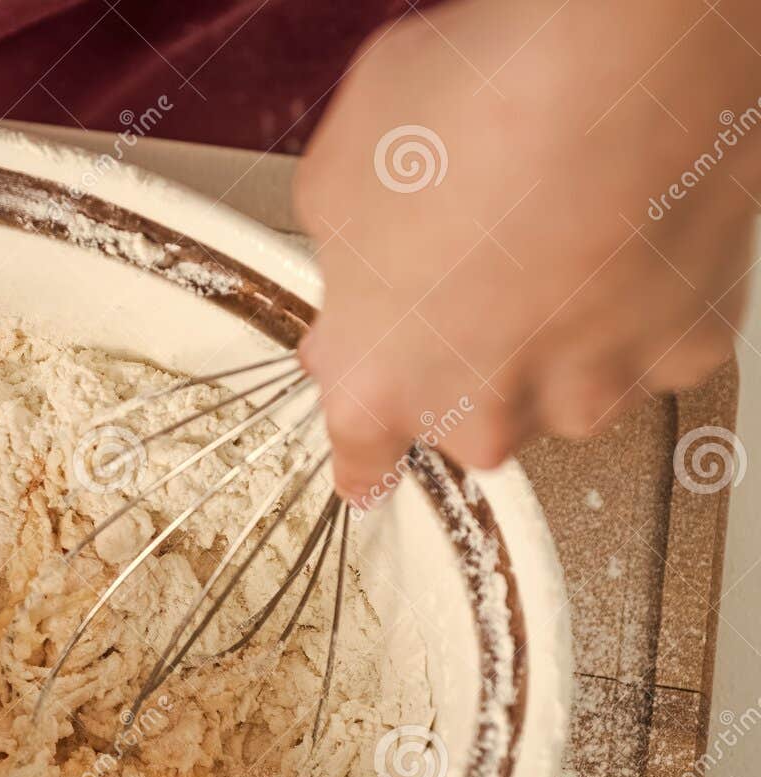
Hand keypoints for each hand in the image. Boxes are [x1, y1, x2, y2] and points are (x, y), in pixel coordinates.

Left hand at [294, 0, 759, 506]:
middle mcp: (483, 410)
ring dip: (557, 338)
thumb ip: (336, 262)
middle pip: (467, 421)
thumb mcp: (337, 179)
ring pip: (564, 392)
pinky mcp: (683, 349)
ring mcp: (589, 389)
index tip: (366, 472)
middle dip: (467, 363)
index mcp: (380, 379)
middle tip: (476, 269)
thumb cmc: (472, 106)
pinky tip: (626, 235)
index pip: (361, 456)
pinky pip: (652, 347)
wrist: (617, 61)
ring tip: (555, 237)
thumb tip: (349, 281)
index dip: (364, 458)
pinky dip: (643, 305)